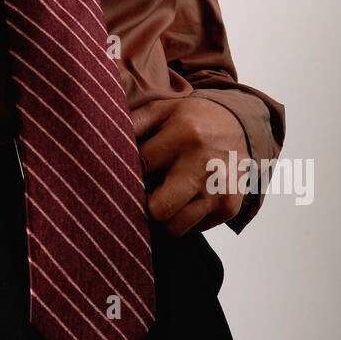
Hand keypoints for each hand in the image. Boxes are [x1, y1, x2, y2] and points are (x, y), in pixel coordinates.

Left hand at [131, 96, 249, 235]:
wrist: (241, 126)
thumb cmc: (191, 119)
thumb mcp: (162, 110)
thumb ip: (131, 124)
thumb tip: (100, 144)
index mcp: (185, 134)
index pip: (141, 168)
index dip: (125, 174)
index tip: (122, 173)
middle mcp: (205, 165)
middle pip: (158, 210)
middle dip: (143, 205)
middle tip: (141, 193)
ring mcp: (221, 189)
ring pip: (174, 227)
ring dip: (162, 216)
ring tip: (161, 196)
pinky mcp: (229, 207)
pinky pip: (193, 229)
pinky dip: (182, 219)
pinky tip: (182, 198)